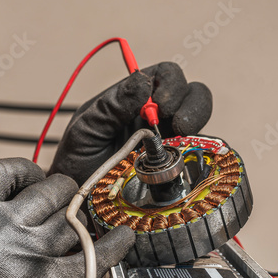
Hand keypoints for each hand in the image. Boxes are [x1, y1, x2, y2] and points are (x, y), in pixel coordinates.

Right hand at [0, 158, 134, 277]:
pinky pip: (96, 254)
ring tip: (81, 232)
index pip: (3, 170)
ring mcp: (28, 257)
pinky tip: (121, 239)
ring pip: (74, 220)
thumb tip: (23, 197)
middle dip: (61, 196)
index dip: (25, 171)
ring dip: (81, 225)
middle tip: (63, 209)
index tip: (36, 179)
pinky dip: (115, 245)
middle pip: (49, 188)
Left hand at [50, 61, 211, 184]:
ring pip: (199, 118)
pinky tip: (182, 159)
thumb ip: (113, 105)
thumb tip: (142, 80)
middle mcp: (156, 115)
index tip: (161, 105)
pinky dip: (199, 150)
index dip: (171, 84)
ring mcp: (170, 139)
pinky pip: (199, 151)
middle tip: (178, 125)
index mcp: (133, 98)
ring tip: (182, 137)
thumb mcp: (87, 130)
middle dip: (192, 103)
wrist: (80, 202)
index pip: (164, 75)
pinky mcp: (179, 165)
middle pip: (191, 93)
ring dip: (197, 121)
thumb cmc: (77, 162)